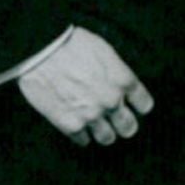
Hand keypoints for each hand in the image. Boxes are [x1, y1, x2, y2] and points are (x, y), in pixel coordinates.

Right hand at [15, 29, 151, 145]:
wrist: (39, 49)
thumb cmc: (70, 43)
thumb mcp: (104, 51)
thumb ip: (116, 73)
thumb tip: (119, 85)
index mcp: (123, 80)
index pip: (144, 105)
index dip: (138, 106)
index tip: (133, 107)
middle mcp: (112, 101)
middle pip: (129, 127)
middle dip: (124, 124)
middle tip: (116, 121)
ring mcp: (91, 115)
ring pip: (107, 138)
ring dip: (103, 133)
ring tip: (97, 127)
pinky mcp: (70, 124)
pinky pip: (83, 140)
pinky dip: (81, 136)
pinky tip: (78, 127)